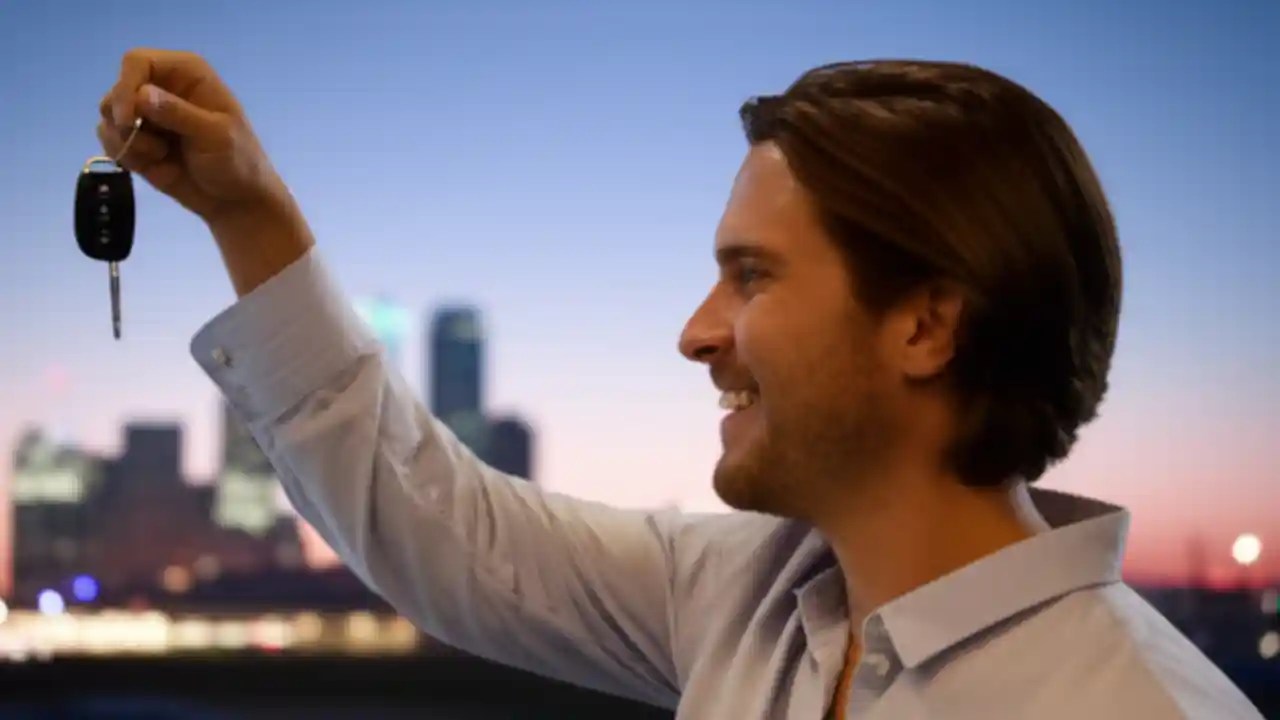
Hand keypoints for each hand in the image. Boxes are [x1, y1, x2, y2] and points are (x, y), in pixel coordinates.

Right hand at [97, 48, 312, 295]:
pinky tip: (154, 165)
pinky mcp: (137, 140)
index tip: (128, 119)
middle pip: (117, 89)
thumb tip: (142, 95)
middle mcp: (161, 86)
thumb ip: (179, 114)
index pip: (136, 61)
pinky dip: (125, 154)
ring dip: (128, 141)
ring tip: (160, 156)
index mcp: (185, 73)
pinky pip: (109, 139)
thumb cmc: (237, 161)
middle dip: (125, 120)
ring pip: (108, 116)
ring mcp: (146, 114)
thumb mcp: (216, 135)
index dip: (126, 86)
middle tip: (153, 147)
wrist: (235, 200)